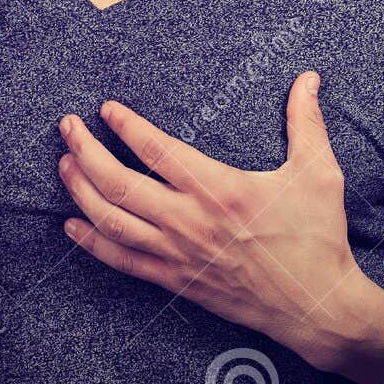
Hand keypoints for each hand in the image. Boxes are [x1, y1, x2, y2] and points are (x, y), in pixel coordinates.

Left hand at [56, 71, 382, 368]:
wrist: (316, 306)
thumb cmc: (318, 237)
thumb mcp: (319, 172)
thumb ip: (306, 121)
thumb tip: (309, 77)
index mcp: (219, 189)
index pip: (157, 150)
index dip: (126, 126)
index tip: (106, 109)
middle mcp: (190, 221)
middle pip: (119, 182)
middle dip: (85, 151)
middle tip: (67, 127)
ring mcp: (178, 254)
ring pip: (112, 221)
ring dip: (81, 191)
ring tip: (64, 164)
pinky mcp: (176, 281)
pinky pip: (122, 261)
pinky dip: (92, 243)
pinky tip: (72, 225)